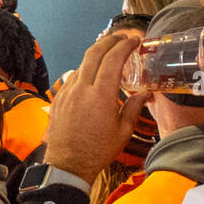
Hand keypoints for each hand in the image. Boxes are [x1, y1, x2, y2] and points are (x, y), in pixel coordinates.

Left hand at [43, 35, 150, 184]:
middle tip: (122, 38)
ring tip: (109, 55)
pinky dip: (85, 70)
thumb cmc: (98, 150)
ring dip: (97, 55)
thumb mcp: (123, 131)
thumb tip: (144, 93)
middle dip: (109, 41)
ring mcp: (67, 92)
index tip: (134, 40)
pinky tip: (93, 76)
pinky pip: (73, 77)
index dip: (125, 46)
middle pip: (94, 53)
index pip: (113, 59)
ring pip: (82, 64)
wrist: (67, 165)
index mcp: (101, 95)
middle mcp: (81, 88)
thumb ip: (134, 107)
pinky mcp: (58, 98)